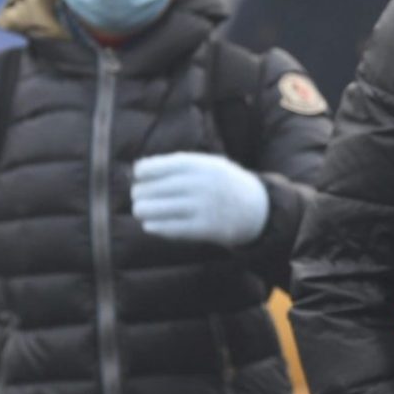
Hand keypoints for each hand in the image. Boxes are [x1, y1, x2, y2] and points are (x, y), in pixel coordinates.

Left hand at [132, 151, 269, 246]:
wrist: (256, 208)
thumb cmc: (221, 183)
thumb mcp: (205, 164)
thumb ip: (175, 165)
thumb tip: (137, 169)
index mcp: (199, 165)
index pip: (153, 167)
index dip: (141, 173)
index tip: (139, 177)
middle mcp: (200, 185)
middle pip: (150, 189)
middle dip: (139, 194)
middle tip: (139, 197)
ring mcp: (202, 207)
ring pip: (154, 210)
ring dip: (143, 211)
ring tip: (142, 211)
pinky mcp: (205, 229)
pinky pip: (168, 228)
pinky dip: (154, 226)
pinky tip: (150, 224)